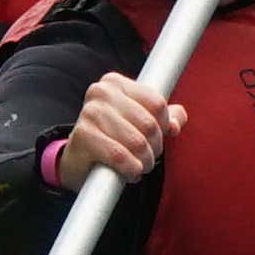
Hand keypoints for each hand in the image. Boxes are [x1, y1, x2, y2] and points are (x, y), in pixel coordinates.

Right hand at [62, 71, 184, 185]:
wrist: (77, 160)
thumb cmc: (111, 138)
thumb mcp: (138, 122)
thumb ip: (164, 117)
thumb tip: (177, 122)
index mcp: (115, 82)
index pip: (157, 103)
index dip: (164, 126)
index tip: (157, 137)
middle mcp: (101, 92)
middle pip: (149, 124)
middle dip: (155, 147)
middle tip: (147, 157)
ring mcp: (90, 113)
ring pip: (137, 142)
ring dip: (144, 162)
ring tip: (138, 166)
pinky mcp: (83, 136)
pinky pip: (119, 156)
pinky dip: (131, 169)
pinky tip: (129, 172)